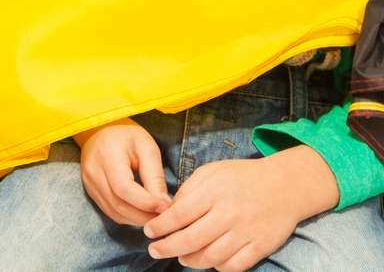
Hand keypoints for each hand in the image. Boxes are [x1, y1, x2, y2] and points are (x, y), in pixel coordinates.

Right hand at [77, 119, 170, 225]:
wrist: (101, 133)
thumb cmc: (128, 138)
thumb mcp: (146, 148)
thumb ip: (154, 176)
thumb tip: (164, 205)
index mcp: (107, 155)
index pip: (123, 188)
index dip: (146, 202)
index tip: (167, 207)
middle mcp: (93, 171)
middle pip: (119, 204)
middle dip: (145, 215)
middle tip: (166, 215)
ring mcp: (89, 184)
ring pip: (115, 212)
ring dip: (138, 219)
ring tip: (157, 215)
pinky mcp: (91, 192)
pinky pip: (111, 212)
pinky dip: (129, 217)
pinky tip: (142, 212)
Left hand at [143, 147, 336, 270]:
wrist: (285, 185)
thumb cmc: (242, 177)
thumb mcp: (211, 172)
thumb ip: (188, 190)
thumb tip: (168, 211)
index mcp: (213, 193)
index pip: (179, 214)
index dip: (160, 226)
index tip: (148, 232)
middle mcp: (229, 214)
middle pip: (191, 240)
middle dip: (168, 248)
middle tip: (154, 251)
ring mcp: (246, 232)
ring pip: (211, 257)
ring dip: (191, 261)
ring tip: (181, 257)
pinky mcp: (261, 246)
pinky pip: (235, 266)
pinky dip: (219, 267)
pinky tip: (210, 261)